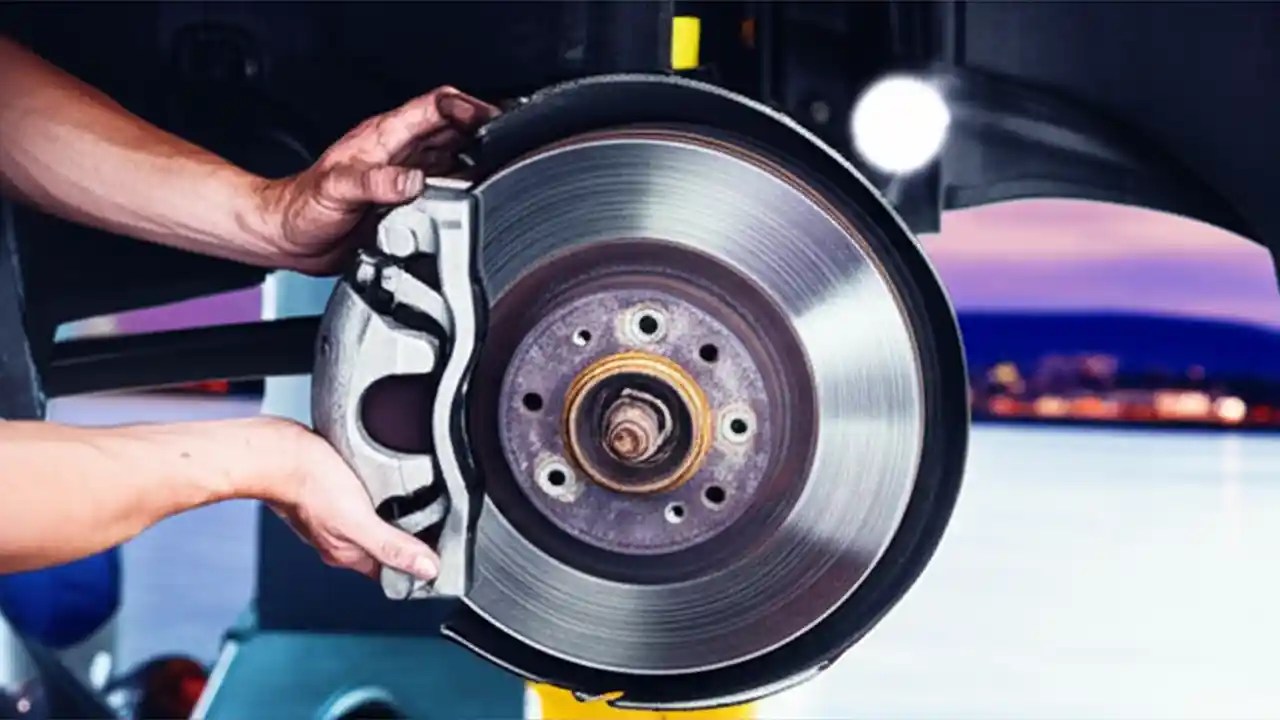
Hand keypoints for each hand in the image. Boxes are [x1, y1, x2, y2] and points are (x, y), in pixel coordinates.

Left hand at [259, 87, 498, 273]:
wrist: (287, 235)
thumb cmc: (302, 208)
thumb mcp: (336, 190)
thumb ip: (375, 183)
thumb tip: (414, 181)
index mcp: (383, 138)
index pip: (435, 106)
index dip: (467, 107)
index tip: (492, 120)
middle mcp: (397, 152)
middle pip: (452, 127)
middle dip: (482, 131)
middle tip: (508, 145)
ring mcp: (402, 174)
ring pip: (451, 154)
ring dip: (476, 158)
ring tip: (498, 169)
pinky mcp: (403, 199)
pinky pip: (442, 185)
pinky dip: (462, 187)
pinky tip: (472, 198)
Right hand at [269, 419, 437, 580]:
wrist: (278, 452)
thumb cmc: (309, 484)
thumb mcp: (359, 520)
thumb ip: (393, 546)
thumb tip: (426, 568)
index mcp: (347, 553)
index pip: (389, 572)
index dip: (414, 566)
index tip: (438, 553)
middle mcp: (338, 540)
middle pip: (382, 549)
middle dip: (406, 538)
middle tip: (433, 520)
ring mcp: (331, 518)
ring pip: (370, 525)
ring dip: (391, 515)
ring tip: (411, 499)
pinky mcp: (328, 494)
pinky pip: (358, 503)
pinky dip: (374, 498)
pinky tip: (381, 484)